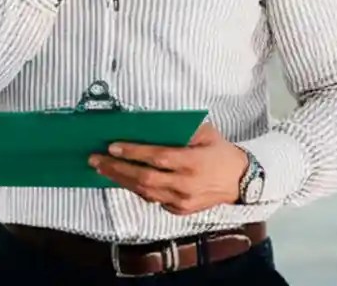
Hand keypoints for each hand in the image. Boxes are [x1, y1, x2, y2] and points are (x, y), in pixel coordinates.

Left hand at [88, 122, 248, 215]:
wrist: (241, 181)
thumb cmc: (220, 151)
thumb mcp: (206, 133)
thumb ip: (180, 130)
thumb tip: (147, 125)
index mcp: (193, 162)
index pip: (157, 157)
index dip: (133, 152)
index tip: (112, 146)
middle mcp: (186, 184)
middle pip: (145, 178)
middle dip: (117, 169)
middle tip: (95, 160)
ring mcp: (182, 201)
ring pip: (145, 192)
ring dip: (121, 180)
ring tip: (101, 169)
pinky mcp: (181, 211)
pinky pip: (153, 200)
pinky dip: (136, 189)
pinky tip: (121, 179)